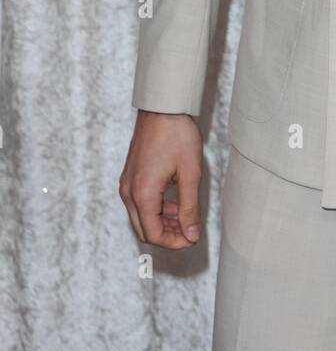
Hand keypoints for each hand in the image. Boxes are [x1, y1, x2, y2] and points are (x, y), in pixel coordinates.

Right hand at [119, 111, 203, 248]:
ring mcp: (127, 184)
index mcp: (142, 194)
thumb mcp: (190, 173)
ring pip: (140, 219)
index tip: (193, 237)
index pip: (153, 235)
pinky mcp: (129, 177)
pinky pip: (138, 204)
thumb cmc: (177, 135)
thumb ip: (190, 208)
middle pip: (144, 231)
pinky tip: (174, 203)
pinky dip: (155, 210)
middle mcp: (129, 192)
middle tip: (190, 231)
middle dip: (167, 236)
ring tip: (185, 218)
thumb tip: (192, 235)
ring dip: (161, 224)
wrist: (162, 108)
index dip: (175, 242)